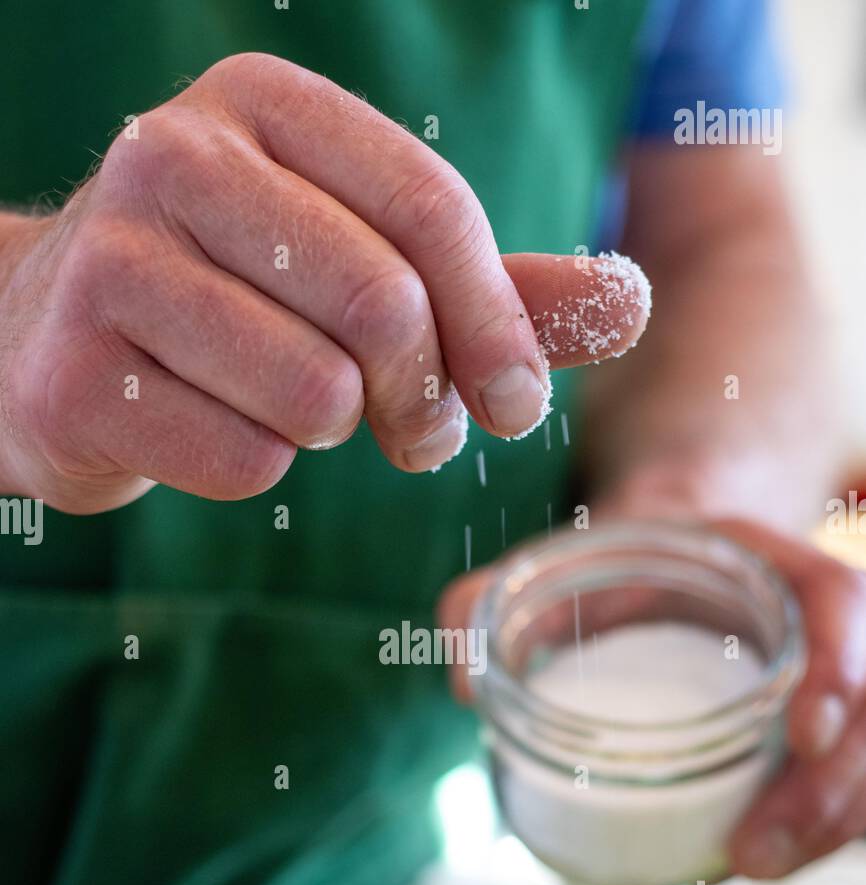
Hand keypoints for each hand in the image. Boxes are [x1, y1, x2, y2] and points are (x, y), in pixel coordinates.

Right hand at [0, 53, 648, 514]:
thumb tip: (631, 302)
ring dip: (330, 431)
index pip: (431, 208)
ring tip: (290, 410)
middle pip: (380, 304)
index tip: (519, 402)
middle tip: (416, 432)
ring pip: (313, 393)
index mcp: (262, 108)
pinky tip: (210, 427)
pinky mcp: (76, 374)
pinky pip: (244, 460)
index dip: (498, 322)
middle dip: (423, 397)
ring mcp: (111, 262)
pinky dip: (254, 468)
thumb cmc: (232, 299)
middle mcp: (174, 158)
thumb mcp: (358, 261)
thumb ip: (490, 287)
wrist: (52, 344)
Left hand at [439, 512, 865, 879]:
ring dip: (828, 825)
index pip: (838, 600)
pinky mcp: (820, 742)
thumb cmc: (610, 572)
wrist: (661, 570)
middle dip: (831, 790)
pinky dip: (820, 834)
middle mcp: (816, 625)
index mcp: (764, 565)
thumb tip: (455, 679)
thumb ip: (490, 603)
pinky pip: (850, 792)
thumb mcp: (556, 566)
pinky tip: (754, 866)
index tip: (807, 734)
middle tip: (752, 855)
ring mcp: (831, 687)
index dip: (840, 665)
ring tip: (748, 869)